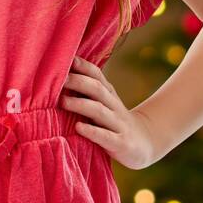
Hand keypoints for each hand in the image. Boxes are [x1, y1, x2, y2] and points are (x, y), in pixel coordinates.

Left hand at [59, 55, 160, 169]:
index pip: (97, 75)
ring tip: (63, 102)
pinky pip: (106, 137)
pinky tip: (78, 127)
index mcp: (109, 94)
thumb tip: (58, 76)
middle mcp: (114, 106)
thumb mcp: (104, 104)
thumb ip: (87, 91)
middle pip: (97, 89)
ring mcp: (118, 124)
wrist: (144, 143)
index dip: (83, 66)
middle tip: (59, 80)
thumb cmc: (113, 122)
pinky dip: (92, 131)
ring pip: (99, 111)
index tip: (66, 58)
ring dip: (80, 104)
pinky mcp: (121, 143)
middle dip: (78, 82)